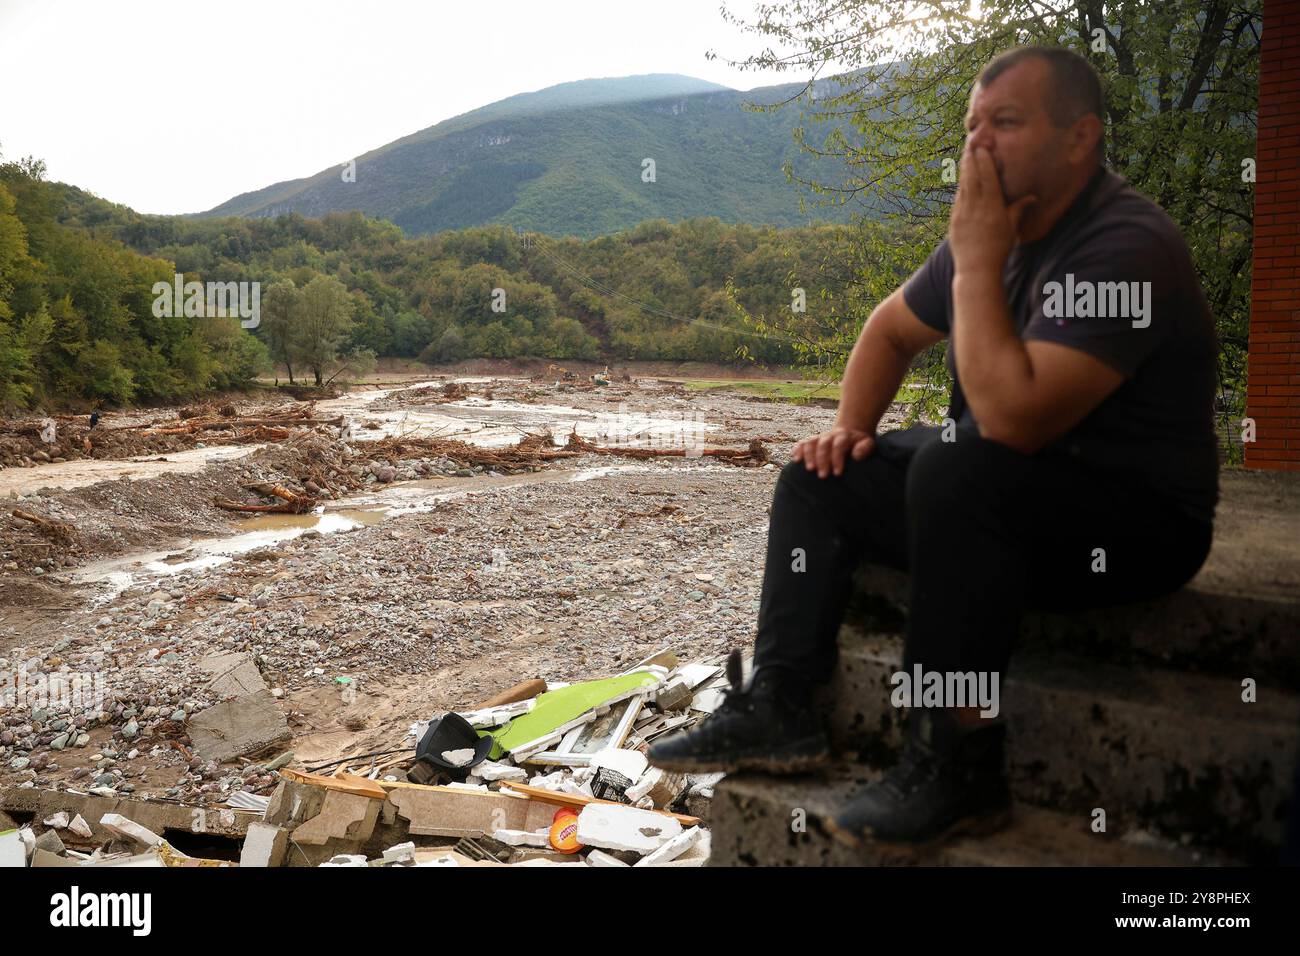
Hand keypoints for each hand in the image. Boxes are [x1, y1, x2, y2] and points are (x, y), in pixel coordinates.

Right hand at [792, 426, 875, 477]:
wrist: (850, 434)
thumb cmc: (860, 445)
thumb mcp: (868, 444)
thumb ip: (865, 448)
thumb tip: (856, 456)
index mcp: (844, 436)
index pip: (839, 444)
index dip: (837, 458)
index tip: (837, 473)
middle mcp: (830, 435)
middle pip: (823, 444)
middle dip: (822, 460)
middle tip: (823, 476)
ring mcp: (819, 438)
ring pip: (810, 443)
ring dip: (808, 455)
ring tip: (809, 469)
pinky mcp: (811, 442)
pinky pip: (802, 443)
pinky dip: (797, 450)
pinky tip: (795, 460)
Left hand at [949, 146, 1035, 275]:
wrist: (976, 270)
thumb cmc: (999, 250)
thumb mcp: (1012, 229)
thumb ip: (1018, 210)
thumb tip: (1032, 197)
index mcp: (992, 208)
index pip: (987, 178)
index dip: (984, 162)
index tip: (982, 148)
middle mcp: (976, 208)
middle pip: (973, 178)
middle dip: (972, 160)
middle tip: (971, 144)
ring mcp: (962, 214)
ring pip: (963, 186)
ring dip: (964, 170)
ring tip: (966, 156)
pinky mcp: (954, 221)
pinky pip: (957, 199)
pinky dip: (960, 187)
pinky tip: (962, 179)